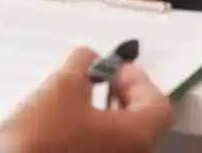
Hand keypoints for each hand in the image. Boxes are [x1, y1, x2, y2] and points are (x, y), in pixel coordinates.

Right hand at [0, 47, 172, 152]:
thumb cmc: (44, 131)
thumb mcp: (64, 84)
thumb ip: (84, 63)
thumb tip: (89, 57)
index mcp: (137, 136)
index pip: (158, 105)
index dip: (139, 80)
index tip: (116, 67)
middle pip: (140, 123)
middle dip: (121, 94)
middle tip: (100, 78)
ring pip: (118, 137)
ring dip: (105, 113)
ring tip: (78, 96)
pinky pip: (100, 147)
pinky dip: (92, 131)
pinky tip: (65, 122)